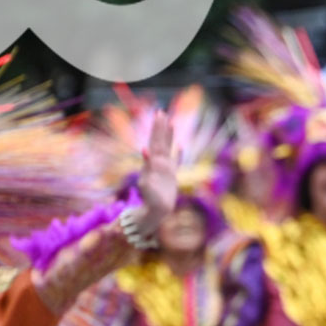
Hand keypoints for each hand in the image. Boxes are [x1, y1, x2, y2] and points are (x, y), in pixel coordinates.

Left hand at [136, 112, 177, 231]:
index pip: (157, 142)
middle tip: (161, 112)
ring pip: (166, 149)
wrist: (156, 212)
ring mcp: (165, 170)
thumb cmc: (151, 200)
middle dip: (161, 128)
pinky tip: (179, 146)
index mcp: (156, 163)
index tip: (160, 115)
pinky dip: (177, 154)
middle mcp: (160, 164)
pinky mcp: (170, 177)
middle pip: (160, 142)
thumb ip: (149, 166)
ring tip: (169, 123)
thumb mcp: (148, 183)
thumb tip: (146, 149)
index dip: (159, 129)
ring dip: (167, 136)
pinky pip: (175, 162)